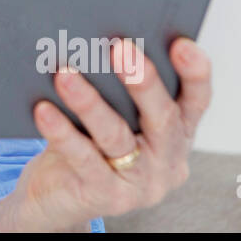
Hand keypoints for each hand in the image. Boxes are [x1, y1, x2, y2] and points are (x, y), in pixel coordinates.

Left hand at [0, 37, 210, 231]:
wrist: (57, 198)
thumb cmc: (88, 143)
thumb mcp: (112, 115)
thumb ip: (114, 88)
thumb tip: (92, 41)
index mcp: (178, 133)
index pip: (196, 101)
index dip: (195, 73)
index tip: (182, 44)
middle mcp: (167, 160)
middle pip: (162, 118)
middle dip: (143, 82)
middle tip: (121, 49)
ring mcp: (140, 184)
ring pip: (116, 136)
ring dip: (89, 103)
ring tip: (66, 75)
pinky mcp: (107, 197)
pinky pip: (83, 159)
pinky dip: (62, 132)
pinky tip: (44, 110)